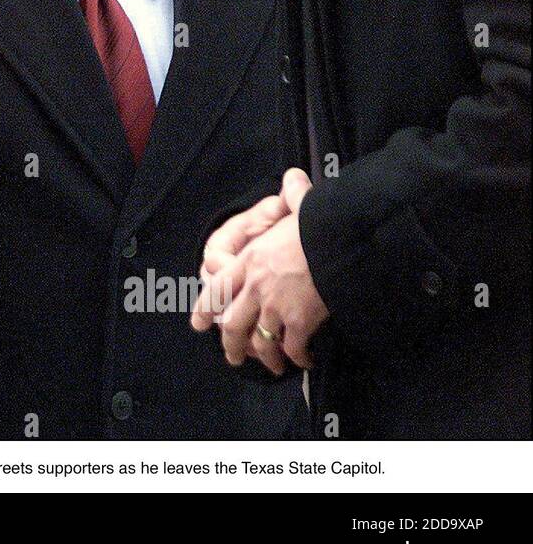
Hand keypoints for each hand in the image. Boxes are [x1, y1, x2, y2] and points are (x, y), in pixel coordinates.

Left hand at [193, 169, 328, 372]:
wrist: (344, 245)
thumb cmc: (322, 225)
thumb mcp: (302, 208)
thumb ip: (294, 196)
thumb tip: (294, 177)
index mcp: (250, 260)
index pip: (218, 287)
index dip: (206, 308)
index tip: (198, 324)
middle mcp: (256, 286)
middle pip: (232, 324)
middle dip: (232, 345)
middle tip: (234, 357)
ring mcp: (276, 306)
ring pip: (259, 342)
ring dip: (265, 358)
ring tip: (272, 367)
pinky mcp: (299, 323)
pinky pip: (292, 349)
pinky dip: (298, 358)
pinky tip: (305, 361)